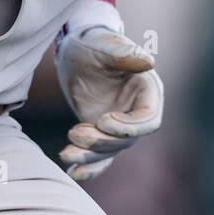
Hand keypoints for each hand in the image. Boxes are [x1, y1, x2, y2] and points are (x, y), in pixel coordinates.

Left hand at [54, 4, 163, 181]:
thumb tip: (148, 61)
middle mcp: (137, 110)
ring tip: (65, 153)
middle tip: (74, 133)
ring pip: (111, 151)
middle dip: (101, 142)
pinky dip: (88, 167)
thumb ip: (123, 52)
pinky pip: (100, 156)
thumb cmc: (93, 41)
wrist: (74, 49)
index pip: (148, 119)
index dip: (128, 127)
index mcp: (147, 89)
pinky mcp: (102, 132)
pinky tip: (73, 173)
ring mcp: (120, 124)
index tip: (102, 120)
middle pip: (127, 140)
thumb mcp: (104, 43)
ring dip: (89, 156)